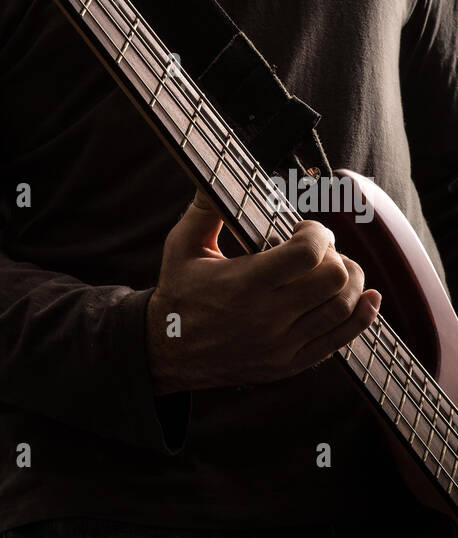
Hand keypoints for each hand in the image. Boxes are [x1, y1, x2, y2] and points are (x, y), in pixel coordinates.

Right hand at [146, 186, 380, 393]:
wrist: (169, 352)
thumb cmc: (178, 293)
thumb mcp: (182, 246)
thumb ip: (205, 209)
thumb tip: (216, 173)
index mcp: (243, 284)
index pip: (307, 254)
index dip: (318, 234)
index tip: (306, 229)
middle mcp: (266, 317)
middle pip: (334, 280)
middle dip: (336, 256)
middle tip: (322, 251)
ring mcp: (281, 345)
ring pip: (342, 309)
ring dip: (352, 282)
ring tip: (337, 269)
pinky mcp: (290, 364)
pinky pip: (340, 342)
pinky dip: (362, 317)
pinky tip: (368, 298)